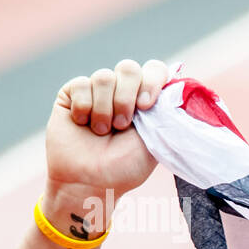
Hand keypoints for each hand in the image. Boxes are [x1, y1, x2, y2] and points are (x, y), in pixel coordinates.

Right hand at [44, 58, 169, 205]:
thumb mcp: (155, 143)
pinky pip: (81, 84)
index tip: (146, 106)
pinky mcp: (72, 93)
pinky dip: (84, 108)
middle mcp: (122, 91)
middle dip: (126, 98)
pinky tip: (82, 124)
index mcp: (146, 100)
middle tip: (122, 125)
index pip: (155, 70)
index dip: (152, 81)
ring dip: (104, 109)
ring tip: (101, 131)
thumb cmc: (124, 167)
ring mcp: (97, 91)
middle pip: (129, 68)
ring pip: (104, 76)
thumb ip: (166, 115)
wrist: (88, 181)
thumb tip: (177, 87)